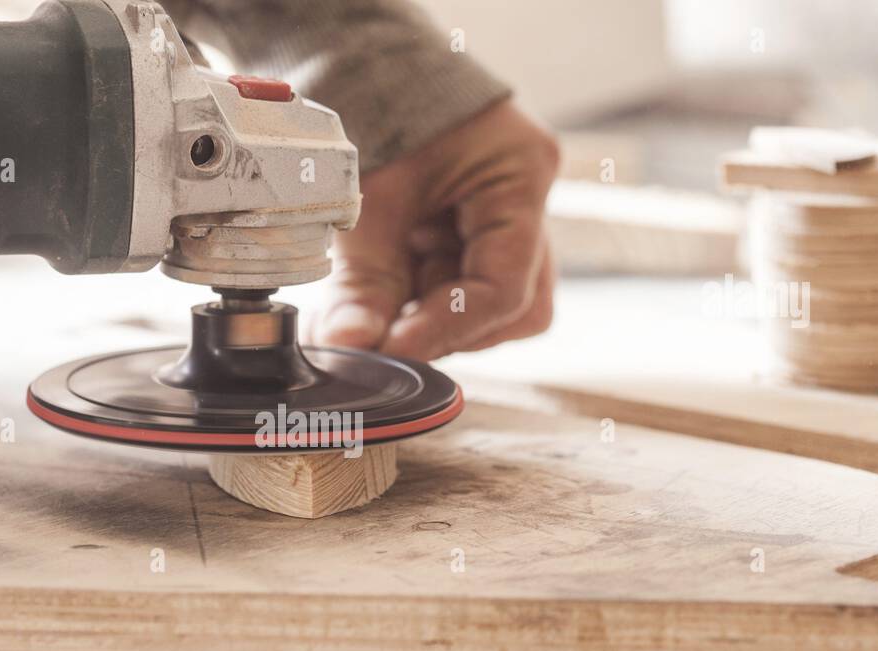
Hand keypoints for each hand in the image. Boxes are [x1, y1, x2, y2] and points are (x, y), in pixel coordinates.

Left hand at [311, 101, 557, 360]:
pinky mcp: (473, 237)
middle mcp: (526, 204)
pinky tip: (381, 300)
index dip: (447, 328)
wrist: (364, 75)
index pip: (505, 287)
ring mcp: (504, 224)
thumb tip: (351, 347)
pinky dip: (418, 305)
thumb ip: (363, 283)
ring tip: (374, 308)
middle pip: (515, 308)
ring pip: (489, 309)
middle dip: (447, 329)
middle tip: (384, 335)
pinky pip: (458, 290)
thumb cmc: (378, 113)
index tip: (394, 349)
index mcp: (518, 177)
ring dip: (431, 320)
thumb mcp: (366, 203)